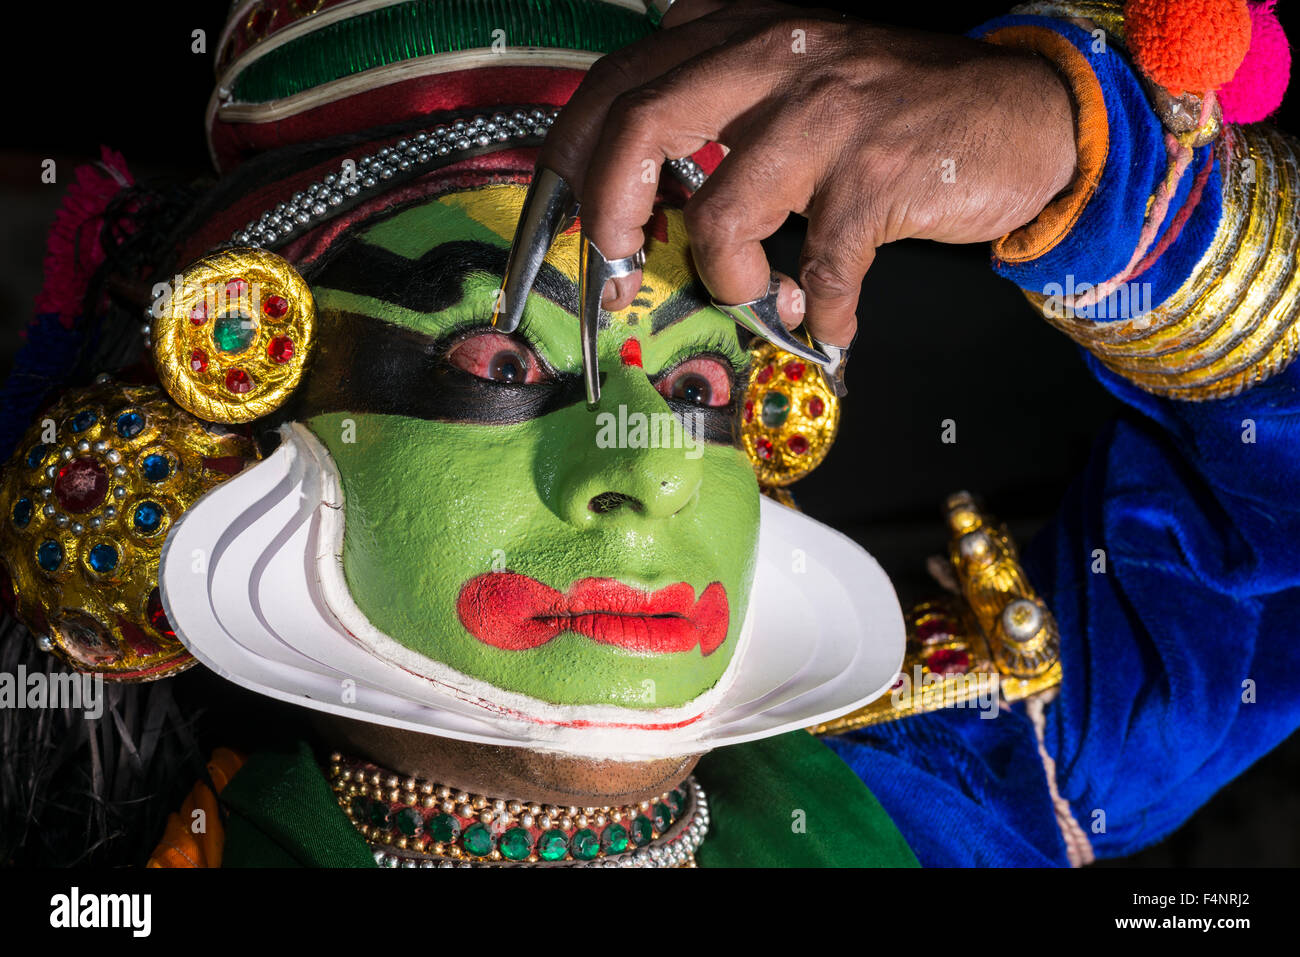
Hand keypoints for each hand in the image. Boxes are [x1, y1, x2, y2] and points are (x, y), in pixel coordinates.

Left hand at [539, 0, 1077, 346]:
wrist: (1023, 113)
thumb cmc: (895, 108)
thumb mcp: (796, 71)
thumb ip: (718, 102)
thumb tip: (636, 193)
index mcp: (742, 32)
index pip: (619, 82)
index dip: (569, 162)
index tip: (558, 229)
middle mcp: (777, 58)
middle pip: (641, 124)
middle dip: (608, 214)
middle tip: (620, 268)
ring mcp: (829, 116)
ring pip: (723, 212)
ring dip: (729, 278)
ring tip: (762, 292)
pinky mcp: (879, 176)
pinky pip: (823, 268)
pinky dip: (822, 313)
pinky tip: (831, 322)